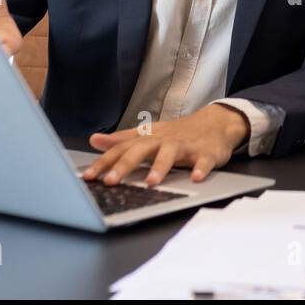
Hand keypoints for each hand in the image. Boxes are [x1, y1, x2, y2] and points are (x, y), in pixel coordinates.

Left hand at [82, 104, 249, 185]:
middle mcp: (164, 140)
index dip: (104, 162)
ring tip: (151, 182)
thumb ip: (122, 139)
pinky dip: (200, 169)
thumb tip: (95, 139)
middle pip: (142, 149)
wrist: (216, 123)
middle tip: (110, 181)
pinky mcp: (206, 152)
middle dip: (125, 165)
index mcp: (149, 138)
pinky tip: (195, 178)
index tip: (88, 176)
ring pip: (171, 153)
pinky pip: (204, 161)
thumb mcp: (149, 134)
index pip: (122, 148)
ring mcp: (186, 145)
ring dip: (160, 167)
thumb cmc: (179, 133)